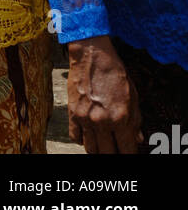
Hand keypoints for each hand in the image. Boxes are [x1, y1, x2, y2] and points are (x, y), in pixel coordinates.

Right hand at [67, 36, 142, 153]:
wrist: (91, 54)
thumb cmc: (114, 72)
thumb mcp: (133, 95)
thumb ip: (136, 120)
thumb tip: (137, 139)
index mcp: (121, 118)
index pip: (126, 150)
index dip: (129, 155)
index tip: (129, 153)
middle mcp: (102, 121)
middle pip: (107, 154)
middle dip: (114, 154)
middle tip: (116, 149)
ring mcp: (85, 118)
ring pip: (91, 150)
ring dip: (98, 150)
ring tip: (103, 144)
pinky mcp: (72, 113)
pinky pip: (75, 138)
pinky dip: (82, 140)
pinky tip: (89, 134)